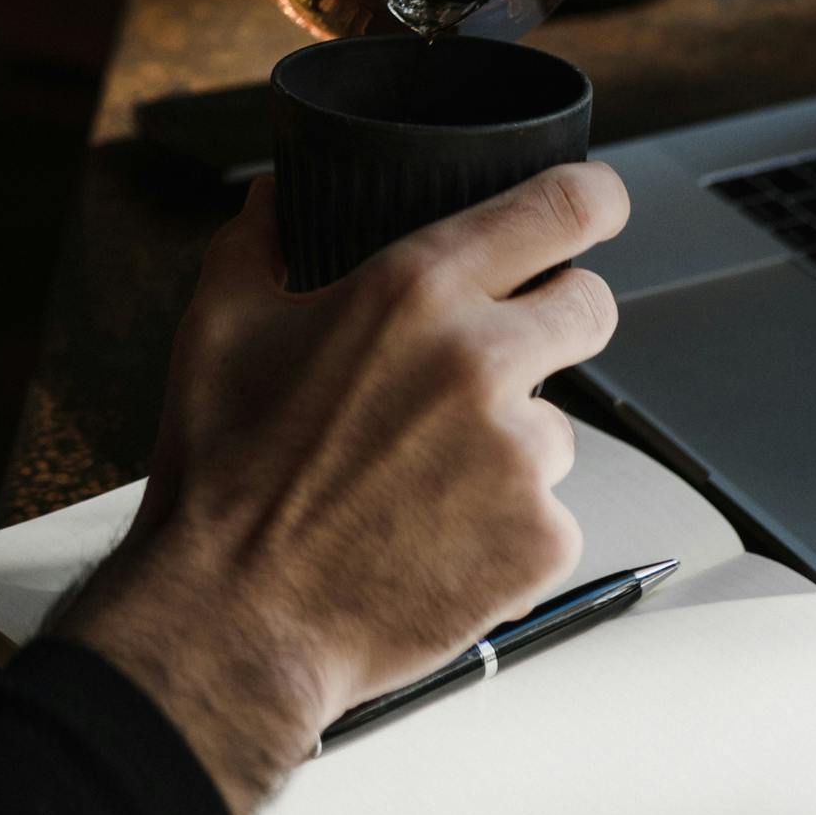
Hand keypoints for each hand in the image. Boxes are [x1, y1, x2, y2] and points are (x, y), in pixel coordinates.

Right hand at [57, 165, 625, 814]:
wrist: (238, 618)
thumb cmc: (223, 473)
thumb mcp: (218, 325)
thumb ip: (257, 240)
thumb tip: (278, 197)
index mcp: (414, 291)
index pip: (559, 208)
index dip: (594, 197)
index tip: (598, 204)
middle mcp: (481, 361)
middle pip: (591, 306)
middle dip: (556, 320)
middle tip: (495, 359)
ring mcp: (520, 457)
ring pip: (558, 424)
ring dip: (513, 440)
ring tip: (425, 478)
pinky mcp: (541, 540)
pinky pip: (548, 512)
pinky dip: (505, 524)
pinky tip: (435, 536)